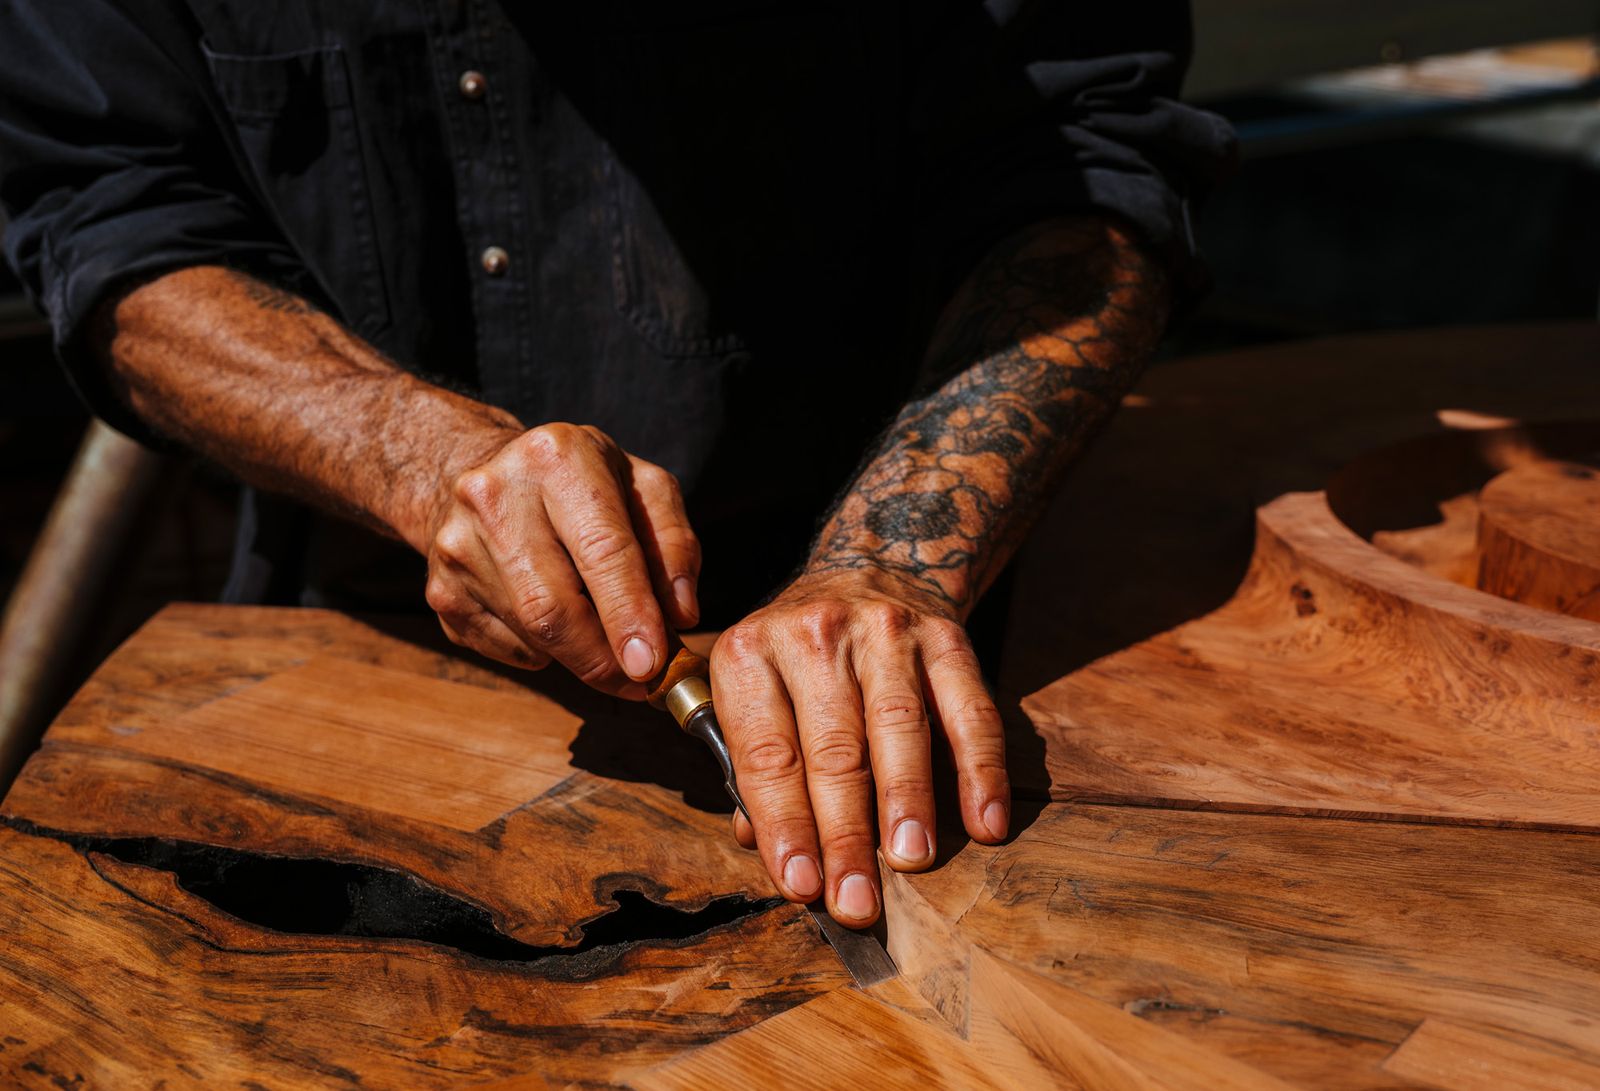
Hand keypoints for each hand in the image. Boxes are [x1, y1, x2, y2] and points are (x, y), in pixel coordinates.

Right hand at [424, 423, 700, 697]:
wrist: (480, 473)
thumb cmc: (580, 485)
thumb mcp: (642, 488)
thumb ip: (674, 547)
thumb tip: (681, 616)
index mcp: (558, 458)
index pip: (602, 549)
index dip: (629, 614)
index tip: (652, 665)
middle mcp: (496, 495)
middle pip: (553, 607)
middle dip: (603, 659)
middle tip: (642, 682)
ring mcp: (457, 545)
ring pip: (531, 634)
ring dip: (580, 657)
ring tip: (606, 641)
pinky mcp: (440, 590)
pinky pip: (507, 648)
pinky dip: (545, 652)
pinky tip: (555, 620)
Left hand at [711, 569, 1009, 925]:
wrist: (867, 573)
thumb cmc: (800, 665)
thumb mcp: (755, 695)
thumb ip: (755, 772)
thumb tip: (766, 848)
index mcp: (749, 655)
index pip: (766, 755)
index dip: (785, 826)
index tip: (802, 886)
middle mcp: (814, 635)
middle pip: (833, 749)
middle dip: (845, 833)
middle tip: (856, 900)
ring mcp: (884, 631)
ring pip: (898, 727)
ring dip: (907, 801)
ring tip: (912, 862)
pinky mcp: (946, 636)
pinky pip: (969, 710)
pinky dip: (980, 771)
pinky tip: (984, 824)